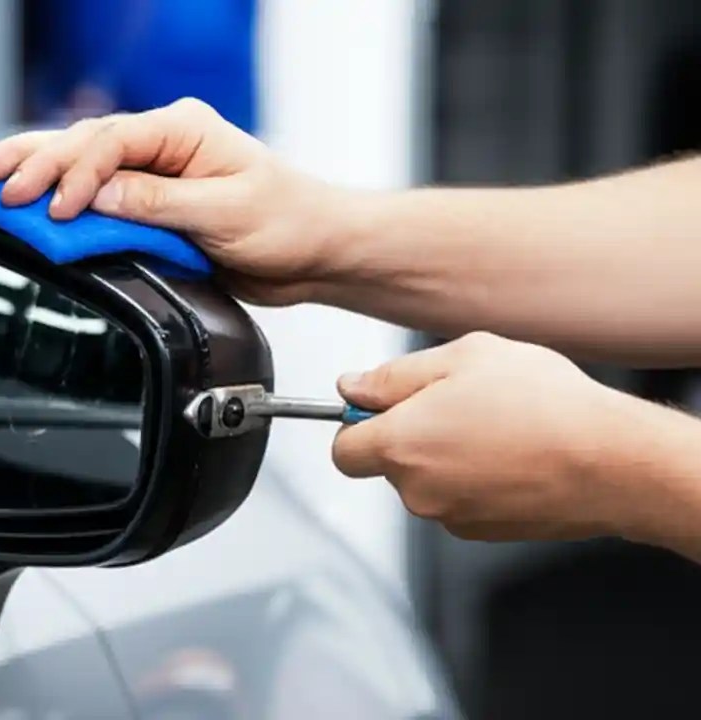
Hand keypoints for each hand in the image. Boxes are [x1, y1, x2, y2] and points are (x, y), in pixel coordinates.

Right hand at [0, 98, 361, 304]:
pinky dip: (51, 198)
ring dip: (28, 172)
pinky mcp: (144, 203)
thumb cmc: (287, 222)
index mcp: (182, 129)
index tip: (56, 207)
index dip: (74, 172)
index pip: (111, 141)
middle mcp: (161, 143)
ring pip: (75, 163)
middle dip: (28, 160)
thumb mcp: (225, 213)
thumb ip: (157, 203)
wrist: (313, 250)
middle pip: (80, 142)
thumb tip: (98, 198)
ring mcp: (150, 171)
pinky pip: (89, 195)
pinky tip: (16, 197)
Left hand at [332, 331, 640, 541]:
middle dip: (409, 435)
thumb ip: (394, 376)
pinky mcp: (482, 532)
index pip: (343, 450)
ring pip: (426, 482)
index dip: (358, 425)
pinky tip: (512, 455)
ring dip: (446, 456)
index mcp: (400, 445)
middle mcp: (417, 490)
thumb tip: (352, 387)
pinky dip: (475, 481)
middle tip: (457, 404)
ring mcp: (450, 516)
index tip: (383, 407)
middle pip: (387, 464)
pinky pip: (460, 500)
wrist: (612, 461)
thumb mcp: (462, 357)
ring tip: (496, 426)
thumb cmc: (545, 404)